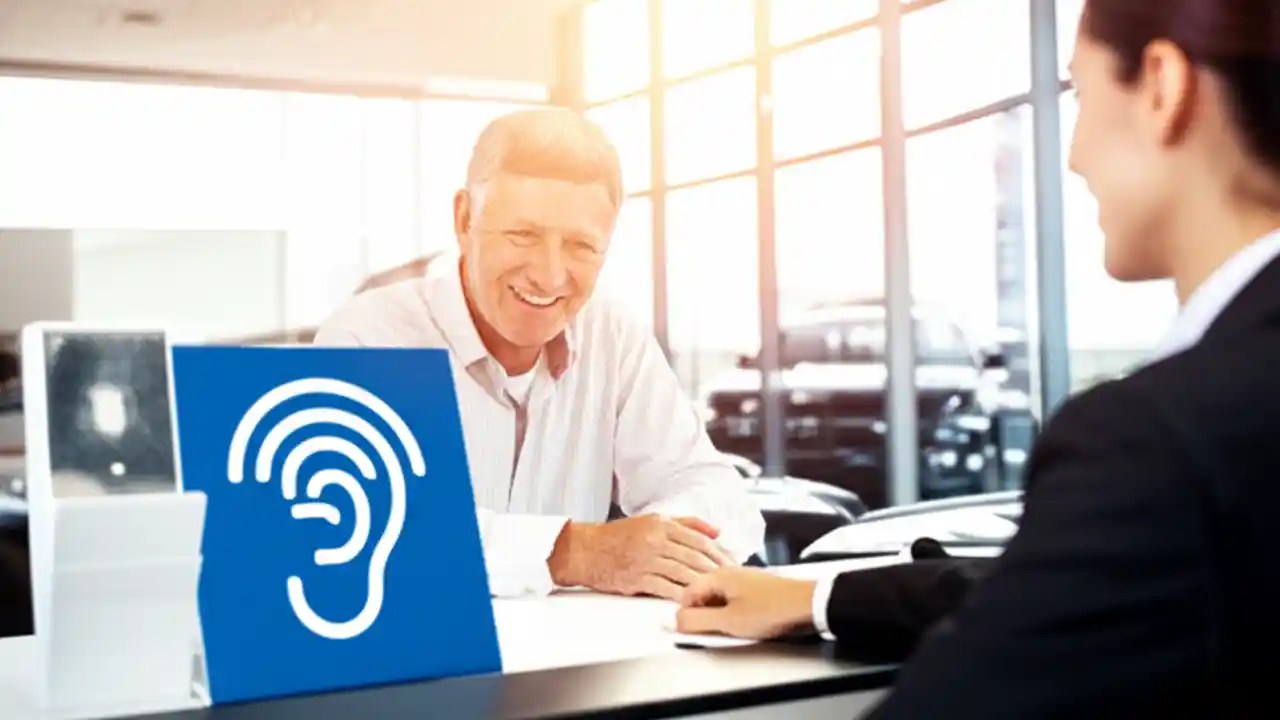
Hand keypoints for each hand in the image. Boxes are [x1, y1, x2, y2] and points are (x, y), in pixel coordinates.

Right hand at [548, 514, 733, 599]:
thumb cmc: (617, 537)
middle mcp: (655, 539)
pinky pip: (665, 588)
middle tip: (731, 582)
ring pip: (683, 573)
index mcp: (661, 524)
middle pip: (695, 557)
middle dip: (717, 571)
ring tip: (717, 593)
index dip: (719, 553)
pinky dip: (681, 595)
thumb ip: (685, 523)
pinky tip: (693, 602)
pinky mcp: (637, 578)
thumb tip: (716, 531)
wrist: (585, 550)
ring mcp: (646, 559)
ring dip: (703, 585)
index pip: (699, 539)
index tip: (732, 564)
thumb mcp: (651, 521)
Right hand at [675, 567, 817, 639]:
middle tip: (715, 631)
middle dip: (703, 615)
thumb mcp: (728, 622)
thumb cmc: (772, 609)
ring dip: (719, 616)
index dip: (686, 614)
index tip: (691, 630)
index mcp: (718, 576)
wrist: (809, 605)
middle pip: (702, 596)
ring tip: (733, 629)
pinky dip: (734, 614)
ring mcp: (744, 580)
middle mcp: (729, 573)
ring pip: (719, 600)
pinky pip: (734, 602)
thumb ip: (697, 621)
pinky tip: (745, 625)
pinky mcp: (756, 590)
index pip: (686, 593)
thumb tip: (677, 621)